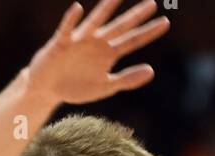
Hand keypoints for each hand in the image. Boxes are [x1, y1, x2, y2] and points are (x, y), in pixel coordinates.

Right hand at [29, 0, 169, 104]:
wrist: (49, 88)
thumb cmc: (77, 86)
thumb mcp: (106, 86)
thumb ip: (127, 80)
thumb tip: (151, 71)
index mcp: (108, 53)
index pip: (132, 40)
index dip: (148, 32)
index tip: (165, 22)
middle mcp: (97, 42)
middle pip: (119, 27)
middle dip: (135, 16)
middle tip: (153, 3)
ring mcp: (80, 40)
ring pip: (96, 21)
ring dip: (107, 9)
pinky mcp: (62, 42)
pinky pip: (67, 29)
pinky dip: (72, 19)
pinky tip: (78, 8)